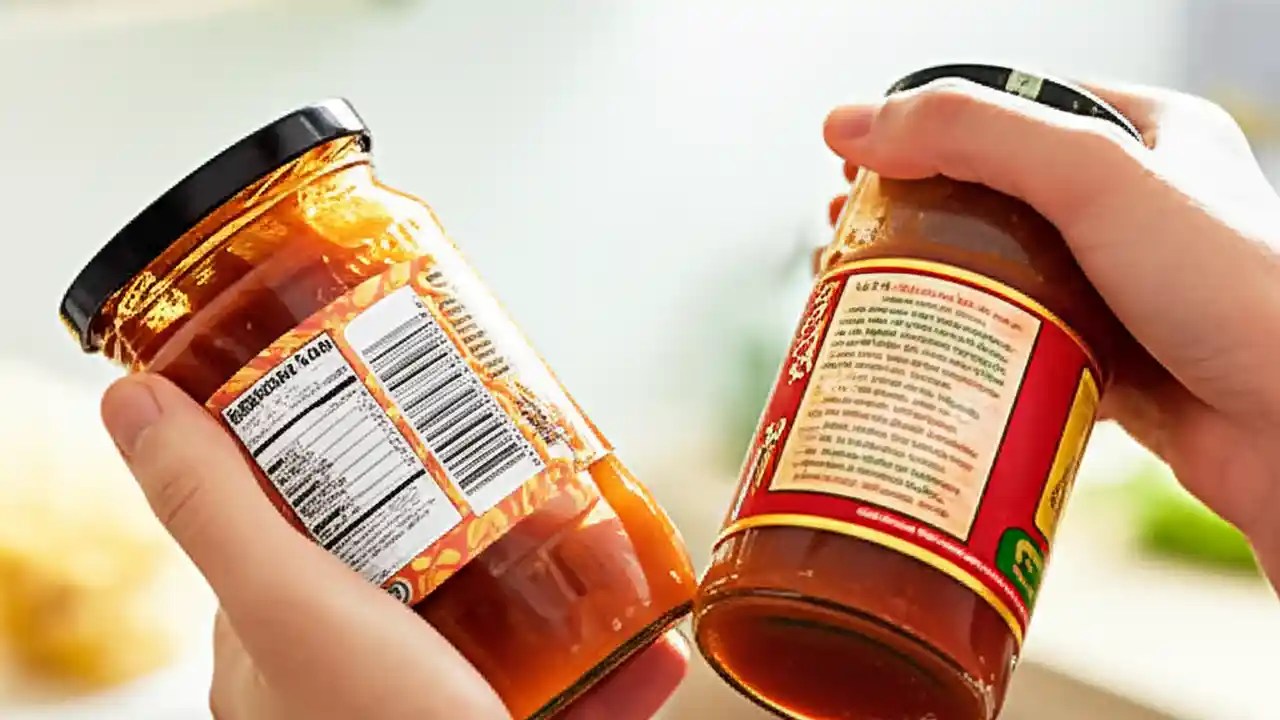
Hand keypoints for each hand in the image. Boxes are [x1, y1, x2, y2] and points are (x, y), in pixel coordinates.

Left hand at [101, 374, 685, 718]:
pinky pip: (573, 682)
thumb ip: (217, 508)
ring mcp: (437, 708)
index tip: (379, 387)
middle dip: (467, 496)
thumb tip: (129, 396)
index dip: (330, 449)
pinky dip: (617, 653)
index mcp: (281, 647)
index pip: (293, 520)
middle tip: (509, 434)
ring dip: (553, 563)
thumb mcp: (289, 607)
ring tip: (586, 506)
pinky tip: (654, 624)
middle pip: (411, 556)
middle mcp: (354, 678)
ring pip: (499, 614)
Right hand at [822, 78, 1279, 588]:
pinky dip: (970, 350)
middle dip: (911, 213)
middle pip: (991, 195)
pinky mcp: (1112, 360)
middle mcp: (1137, 207)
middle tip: (845, 235)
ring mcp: (1124, 288)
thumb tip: (849, 123)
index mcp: (1148, 134)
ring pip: (1000, 274)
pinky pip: (1020, 343)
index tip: (856, 163)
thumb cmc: (1234, 291)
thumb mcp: (1095, 176)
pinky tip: (928, 358)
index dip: (924, 129)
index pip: (1011, 107)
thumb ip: (972, 135)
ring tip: (868, 295)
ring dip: (933, 285)